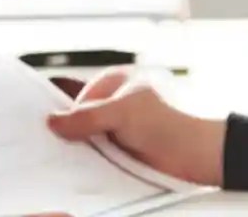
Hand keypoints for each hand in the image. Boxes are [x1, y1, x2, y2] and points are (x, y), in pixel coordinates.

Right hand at [46, 67, 226, 186]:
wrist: (195, 155)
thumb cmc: (168, 123)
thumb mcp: (123, 113)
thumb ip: (87, 116)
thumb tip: (53, 121)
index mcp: (118, 80)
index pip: (79, 95)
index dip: (65, 113)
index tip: (52, 130)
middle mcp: (118, 100)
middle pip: (82, 116)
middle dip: (73, 131)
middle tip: (58, 146)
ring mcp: (121, 125)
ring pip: (90, 136)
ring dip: (83, 149)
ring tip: (71, 159)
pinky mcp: (125, 147)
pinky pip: (100, 153)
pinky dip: (93, 160)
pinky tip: (88, 167)